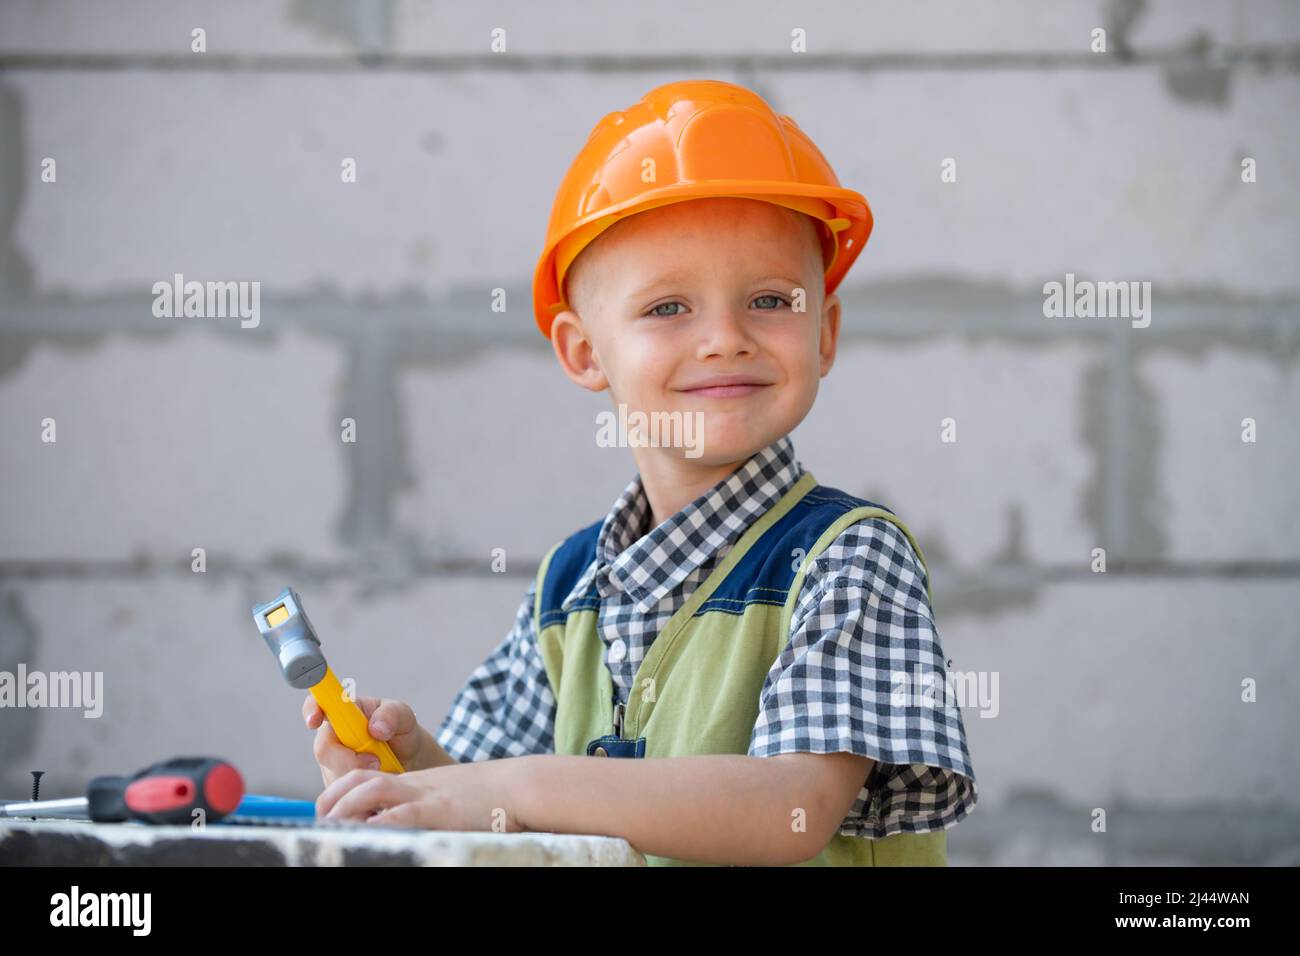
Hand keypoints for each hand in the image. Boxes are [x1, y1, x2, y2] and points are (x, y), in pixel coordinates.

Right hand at [303, 694, 426, 785]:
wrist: (411, 763)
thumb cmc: (402, 733)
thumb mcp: (403, 716)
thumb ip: (391, 714)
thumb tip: (375, 728)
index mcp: (344, 713)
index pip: (316, 706)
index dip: (311, 711)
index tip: (316, 720)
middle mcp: (332, 738)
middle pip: (323, 749)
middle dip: (348, 759)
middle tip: (375, 761)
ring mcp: (331, 764)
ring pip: (332, 774)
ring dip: (358, 775)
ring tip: (380, 768)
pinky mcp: (336, 787)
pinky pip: (340, 794)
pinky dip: (360, 791)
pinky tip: (375, 782)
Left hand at [316, 758, 532, 831]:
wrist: (517, 785)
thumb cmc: (485, 798)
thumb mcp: (445, 798)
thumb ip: (419, 809)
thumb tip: (390, 827)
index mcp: (412, 782)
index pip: (364, 776)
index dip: (338, 789)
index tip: (324, 809)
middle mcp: (412, 784)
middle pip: (359, 778)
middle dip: (331, 797)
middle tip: (317, 819)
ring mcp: (423, 794)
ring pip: (370, 791)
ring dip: (343, 808)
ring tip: (328, 825)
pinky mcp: (437, 809)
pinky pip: (400, 814)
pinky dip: (378, 823)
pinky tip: (366, 832)